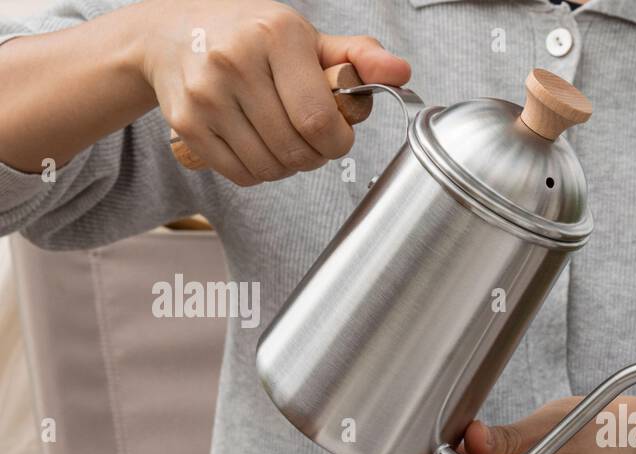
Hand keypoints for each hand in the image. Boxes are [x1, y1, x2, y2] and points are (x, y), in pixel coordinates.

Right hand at [137, 0, 409, 184]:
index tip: (337, 134)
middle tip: (312, 140)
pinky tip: (258, 145)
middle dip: (315, 155)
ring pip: (270, 167)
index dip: (338, 141)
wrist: (171, 34)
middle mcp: (235, 61)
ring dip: (288, 166)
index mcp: (276, 35)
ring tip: (285, 140)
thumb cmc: (252, 38)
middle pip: (296, 149)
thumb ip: (358, 57)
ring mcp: (207, 94)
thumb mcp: (306, 37)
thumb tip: (401, 73)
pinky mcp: (187, 123)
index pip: (319, 120)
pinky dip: (259, 171)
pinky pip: (241, 174)